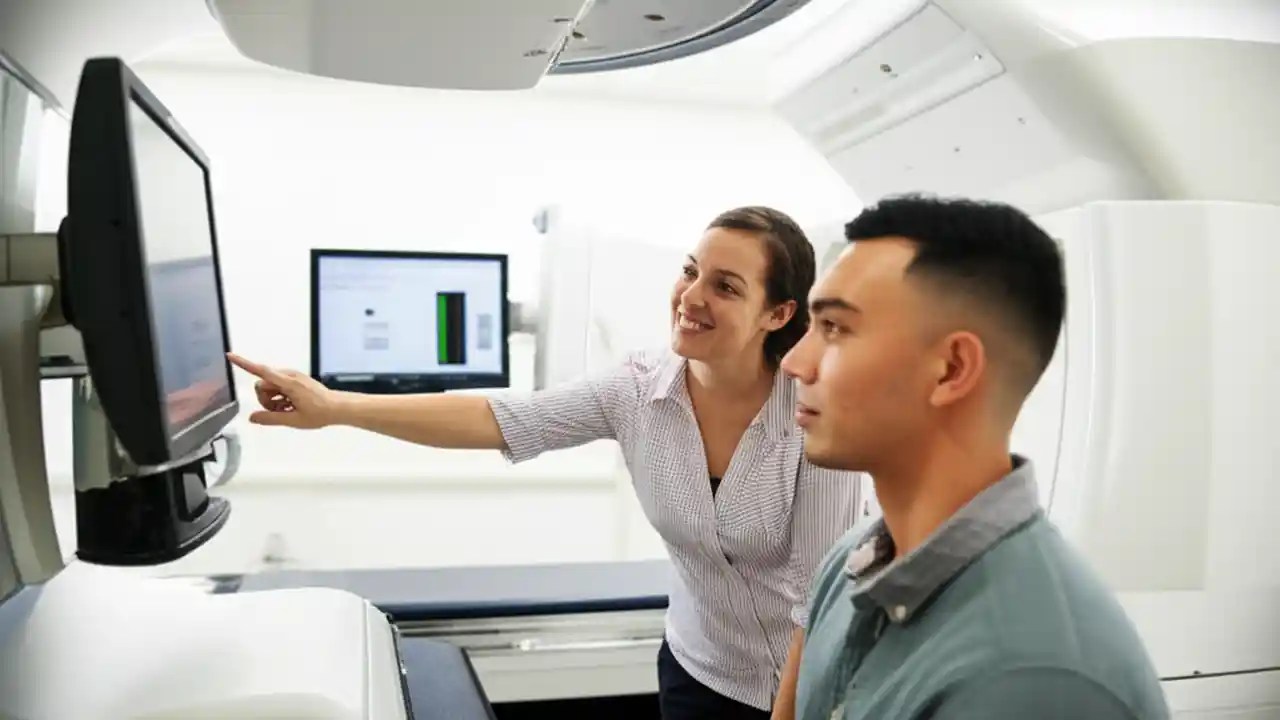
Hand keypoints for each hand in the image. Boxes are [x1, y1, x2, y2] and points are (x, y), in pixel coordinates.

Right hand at [226, 353, 344, 428]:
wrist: (338, 408)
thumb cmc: (319, 413)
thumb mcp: (293, 420)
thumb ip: (270, 419)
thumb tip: (252, 418)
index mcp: (288, 383)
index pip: (261, 371)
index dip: (244, 364)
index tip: (230, 355)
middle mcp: (288, 375)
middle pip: (262, 385)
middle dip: (265, 400)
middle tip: (281, 411)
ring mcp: (292, 377)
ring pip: (269, 387)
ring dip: (273, 401)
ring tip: (289, 410)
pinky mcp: (294, 380)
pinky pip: (277, 387)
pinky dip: (279, 398)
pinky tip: (291, 406)